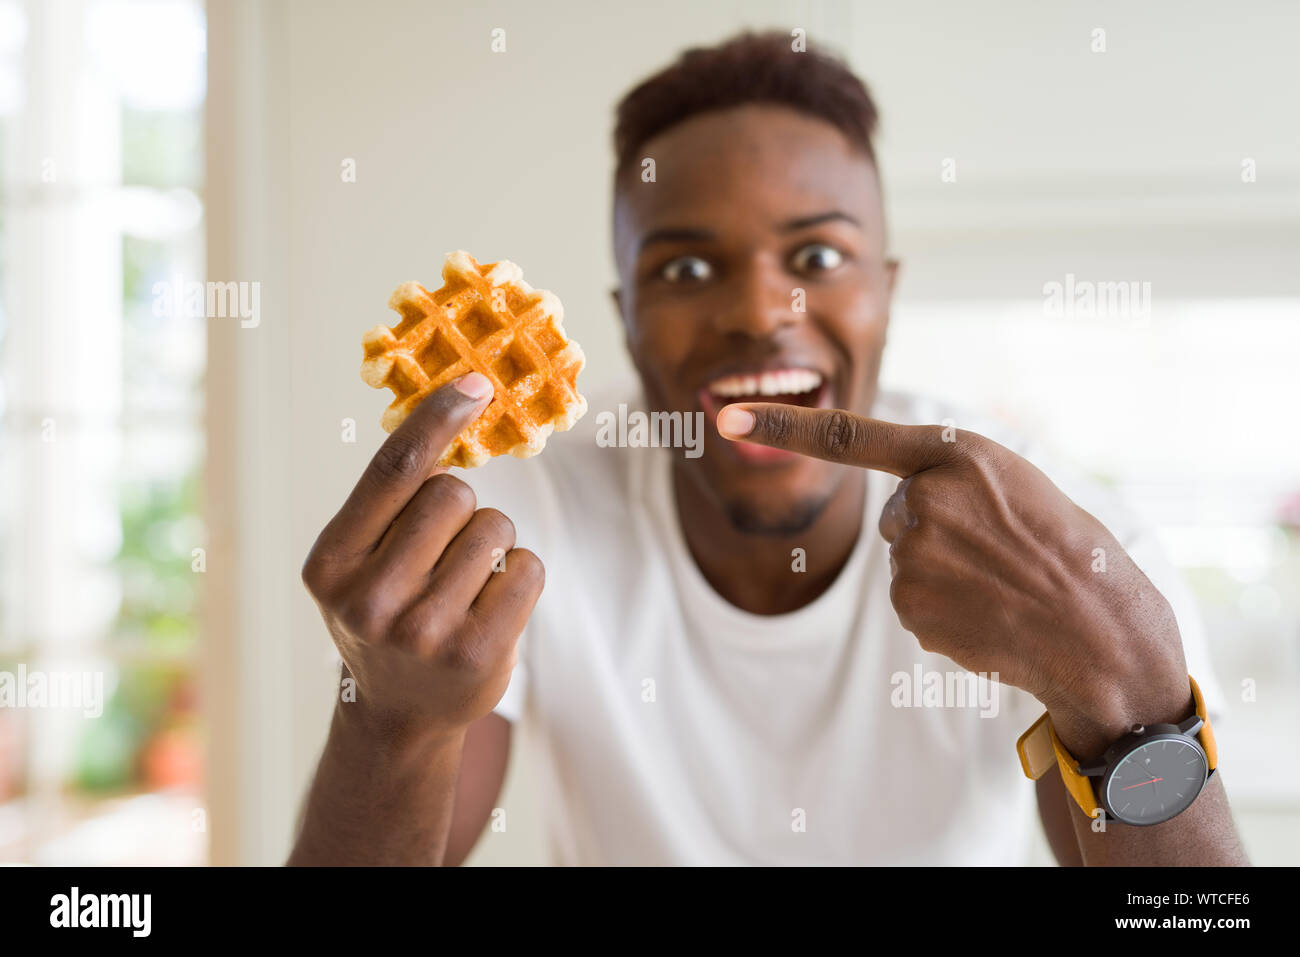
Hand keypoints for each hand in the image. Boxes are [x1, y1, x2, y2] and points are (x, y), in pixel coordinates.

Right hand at [302, 374, 543, 745]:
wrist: (398, 714)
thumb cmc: (385, 615)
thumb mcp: (360, 562)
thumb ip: (390, 503)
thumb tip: (454, 406)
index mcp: (330, 564)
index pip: (393, 471)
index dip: (437, 418)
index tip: (474, 383)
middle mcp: (369, 600)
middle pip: (454, 493)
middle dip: (462, 510)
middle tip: (443, 554)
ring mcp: (422, 632)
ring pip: (496, 528)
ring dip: (491, 546)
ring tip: (462, 588)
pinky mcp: (477, 653)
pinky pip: (528, 567)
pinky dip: (519, 576)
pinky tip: (490, 609)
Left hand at [716, 404, 1192, 758]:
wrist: (1098, 628)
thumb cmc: (1064, 549)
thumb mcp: (1015, 483)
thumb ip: (949, 477)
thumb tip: (897, 507)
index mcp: (956, 453)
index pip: (849, 435)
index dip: (781, 424)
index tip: (725, 416)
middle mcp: (926, 497)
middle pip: (897, 516)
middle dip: (936, 534)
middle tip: (998, 552)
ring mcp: (914, 553)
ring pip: (904, 561)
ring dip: (943, 575)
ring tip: (999, 584)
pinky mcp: (909, 602)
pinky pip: (910, 601)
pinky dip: (941, 611)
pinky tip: (986, 613)